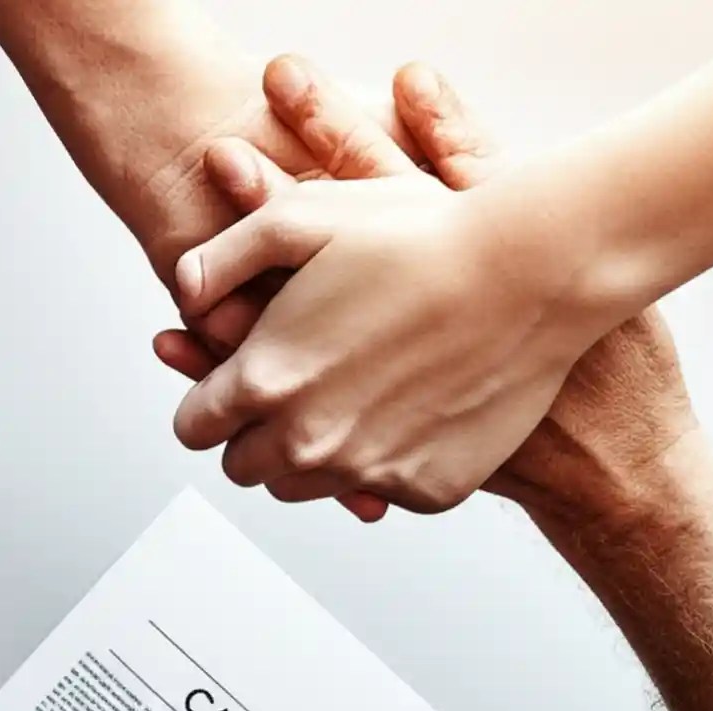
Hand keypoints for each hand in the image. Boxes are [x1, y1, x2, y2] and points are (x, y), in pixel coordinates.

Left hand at [169, 56, 596, 514]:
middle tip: (295, 383)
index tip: (232, 381)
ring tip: (350, 392)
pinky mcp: (427, 490)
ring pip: (306, 487)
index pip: (193, 427)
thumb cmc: (419, 238)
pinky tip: (412, 405)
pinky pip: (380, 491)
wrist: (528, 274)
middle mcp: (311, 442)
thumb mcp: (300, 218)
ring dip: (312, 451)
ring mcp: (372, 473)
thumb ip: (221, 259)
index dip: (208, 399)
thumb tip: (184, 293)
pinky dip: (384, 459)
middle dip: (256, 430)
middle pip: (244, 468)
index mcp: (265, 381)